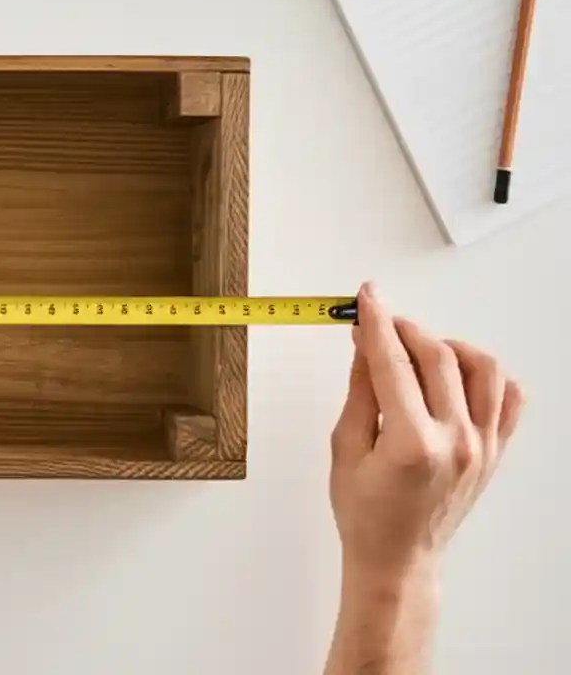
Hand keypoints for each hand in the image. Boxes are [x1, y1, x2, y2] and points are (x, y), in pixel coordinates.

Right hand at [330, 282, 524, 583]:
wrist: (398, 557)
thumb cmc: (365, 513)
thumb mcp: (345, 446)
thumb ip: (360, 390)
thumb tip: (365, 343)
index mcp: (411, 443)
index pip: (392, 363)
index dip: (376, 323)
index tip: (366, 298)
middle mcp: (456, 441)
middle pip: (437, 357)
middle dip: (405, 329)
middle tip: (380, 321)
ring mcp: (482, 446)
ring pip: (482, 368)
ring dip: (449, 346)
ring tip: (420, 349)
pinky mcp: (495, 451)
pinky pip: (509, 397)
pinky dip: (485, 375)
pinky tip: (456, 374)